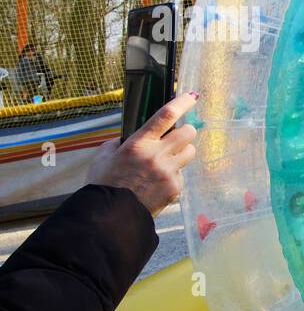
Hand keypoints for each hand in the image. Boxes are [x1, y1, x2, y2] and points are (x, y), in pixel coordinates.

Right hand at [87, 93, 198, 215]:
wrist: (111, 215)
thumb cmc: (104, 183)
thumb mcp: (104, 156)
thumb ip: (120, 142)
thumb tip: (131, 137)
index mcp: (138, 143)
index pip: (166, 116)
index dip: (182, 103)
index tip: (193, 96)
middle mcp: (157, 155)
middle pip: (188, 133)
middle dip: (185, 131)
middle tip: (177, 136)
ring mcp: (168, 172)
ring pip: (190, 152)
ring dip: (182, 152)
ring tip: (166, 160)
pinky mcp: (175, 187)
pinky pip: (181, 174)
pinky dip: (173, 174)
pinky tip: (157, 182)